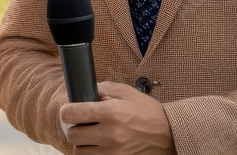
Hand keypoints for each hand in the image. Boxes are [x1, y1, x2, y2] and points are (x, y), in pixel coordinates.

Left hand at [59, 82, 174, 153]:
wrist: (169, 135)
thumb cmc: (148, 112)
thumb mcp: (126, 92)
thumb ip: (102, 89)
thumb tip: (83, 92)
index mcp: (111, 113)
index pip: (72, 113)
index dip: (67, 110)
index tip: (69, 110)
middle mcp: (110, 134)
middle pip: (72, 135)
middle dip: (74, 127)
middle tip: (82, 123)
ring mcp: (113, 153)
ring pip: (79, 151)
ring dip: (82, 143)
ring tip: (93, 135)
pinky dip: (91, 153)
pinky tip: (98, 146)